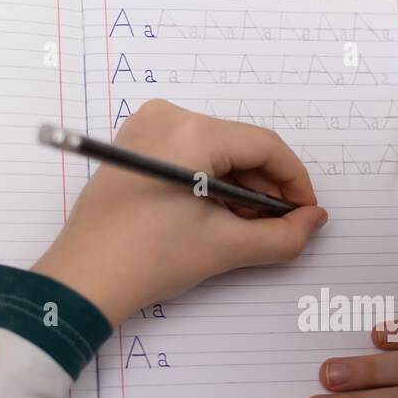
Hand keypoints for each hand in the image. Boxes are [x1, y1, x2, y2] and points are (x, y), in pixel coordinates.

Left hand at [32, 100, 327, 325]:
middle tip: (279, 229)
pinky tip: (216, 219)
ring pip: (217, 153)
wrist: (84, 281)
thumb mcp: (226, 247)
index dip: (295, 183)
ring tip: (245, 230)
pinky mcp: (135, 147)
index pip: (265, 147)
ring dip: (240, 190)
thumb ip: (283, 235)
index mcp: (191, 132)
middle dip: (265, 190)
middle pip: (241, 147)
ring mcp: (146, 129)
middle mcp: (167, 117)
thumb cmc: (145, 259)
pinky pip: (191, 156)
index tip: (306, 213)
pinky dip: (212, 184)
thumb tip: (313, 221)